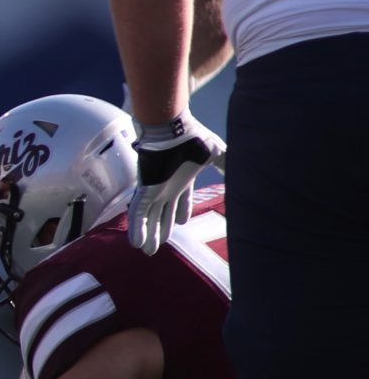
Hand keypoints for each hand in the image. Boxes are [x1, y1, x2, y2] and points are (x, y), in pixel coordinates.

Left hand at [127, 110, 223, 253]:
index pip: (180, 200)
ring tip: (147, 251)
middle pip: (163, 212)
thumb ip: (226, 163)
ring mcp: (154, 189)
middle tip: (158, 245)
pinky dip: (137, 228)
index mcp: (181, 179)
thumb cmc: (192, 137)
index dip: (179, 212)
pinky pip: (138, 213)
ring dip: (148, 234)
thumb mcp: (217, 152)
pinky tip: (135, 243)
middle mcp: (166, 186)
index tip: (181, 223)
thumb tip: (243, 168)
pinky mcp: (144, 190)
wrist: (172, 126)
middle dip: (161, 228)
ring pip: (149, 217)